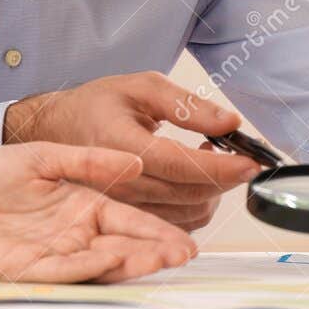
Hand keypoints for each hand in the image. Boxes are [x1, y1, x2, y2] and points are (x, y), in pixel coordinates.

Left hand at [0, 142, 199, 282]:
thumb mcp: (43, 158)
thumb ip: (88, 161)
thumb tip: (133, 160)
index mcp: (81, 206)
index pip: (128, 222)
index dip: (156, 232)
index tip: (185, 238)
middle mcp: (73, 235)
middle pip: (123, 247)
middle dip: (155, 252)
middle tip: (185, 254)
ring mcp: (53, 254)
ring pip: (100, 263)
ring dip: (132, 263)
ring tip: (162, 260)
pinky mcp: (27, 270)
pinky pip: (64, 271)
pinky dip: (91, 267)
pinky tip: (114, 260)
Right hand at [3, 72, 258, 230]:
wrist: (56, 131)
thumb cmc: (98, 105)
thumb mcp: (141, 87)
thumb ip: (187, 105)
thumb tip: (230, 122)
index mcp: (121, 144)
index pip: (181, 165)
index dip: (223, 166)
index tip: (253, 161)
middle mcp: (120, 183)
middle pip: (191, 194)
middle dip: (225, 177)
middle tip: (233, 151)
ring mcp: (122, 206)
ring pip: (189, 213)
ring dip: (213, 190)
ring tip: (206, 158)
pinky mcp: (129, 218)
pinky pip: (178, 222)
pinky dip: (198, 203)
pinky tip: (192, 177)